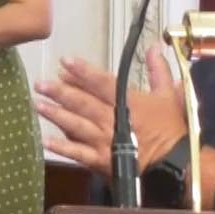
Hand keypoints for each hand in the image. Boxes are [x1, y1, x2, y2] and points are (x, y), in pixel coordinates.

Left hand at [33, 47, 186, 175]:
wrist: (177, 166)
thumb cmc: (172, 131)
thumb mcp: (169, 97)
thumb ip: (158, 71)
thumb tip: (153, 47)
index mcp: (129, 103)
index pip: (103, 83)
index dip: (83, 72)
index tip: (66, 62)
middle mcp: (113, 120)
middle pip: (84, 103)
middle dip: (61, 92)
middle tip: (41, 84)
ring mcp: (105, 141)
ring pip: (77, 125)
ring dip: (56, 114)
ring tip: (38, 105)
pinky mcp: (102, 161)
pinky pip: (79, 154)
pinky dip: (62, 148)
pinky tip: (45, 141)